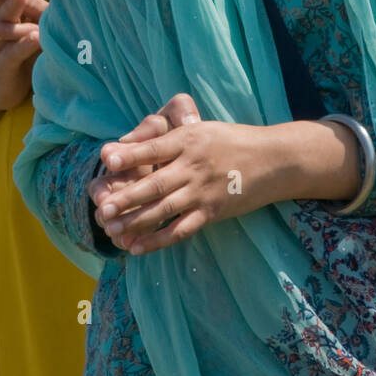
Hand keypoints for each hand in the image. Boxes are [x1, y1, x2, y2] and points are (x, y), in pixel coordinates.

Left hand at [90, 98, 293, 255]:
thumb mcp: (201, 128)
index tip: (108, 159)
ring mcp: (203, 191)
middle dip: (126, 197)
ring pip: (164, 209)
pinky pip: (181, 229)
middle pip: (155, 183)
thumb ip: (168, 135)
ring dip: (136, 221)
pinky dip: (158, 240)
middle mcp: (193, 166)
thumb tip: (130, 142)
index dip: (131, 154)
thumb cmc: (232, 141)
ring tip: (113, 230)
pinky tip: (138, 247)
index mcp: (189, 140)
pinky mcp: (212, 212)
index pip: (155, 148)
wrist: (274, 160)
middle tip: (102, 208)